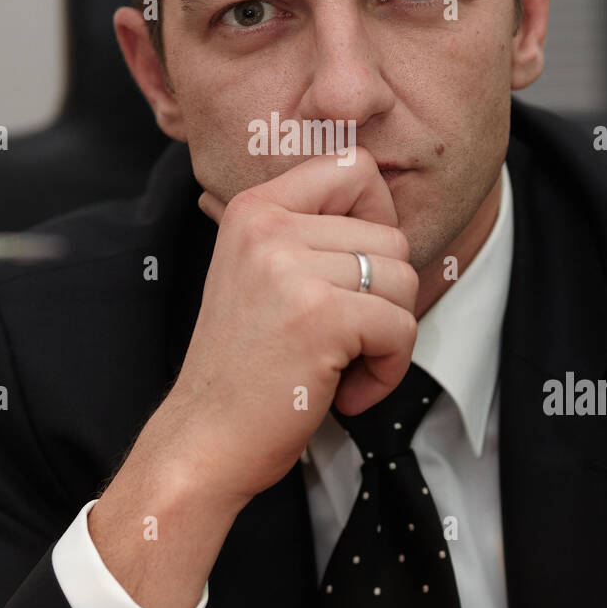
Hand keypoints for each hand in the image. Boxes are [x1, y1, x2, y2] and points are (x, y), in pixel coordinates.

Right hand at [168, 147, 417, 507]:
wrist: (203, 440)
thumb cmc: (241, 369)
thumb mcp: (260, 274)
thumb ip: (309, 235)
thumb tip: (388, 216)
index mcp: (254, 208)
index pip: (353, 167)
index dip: (377, 217)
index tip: (356, 270)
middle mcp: (269, 227)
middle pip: (391, 235)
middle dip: (385, 296)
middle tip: (345, 337)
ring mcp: (292, 269)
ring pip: (403, 281)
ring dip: (388, 336)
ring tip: (342, 365)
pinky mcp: (321, 316)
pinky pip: (401, 327)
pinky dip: (387, 370)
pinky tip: (346, 391)